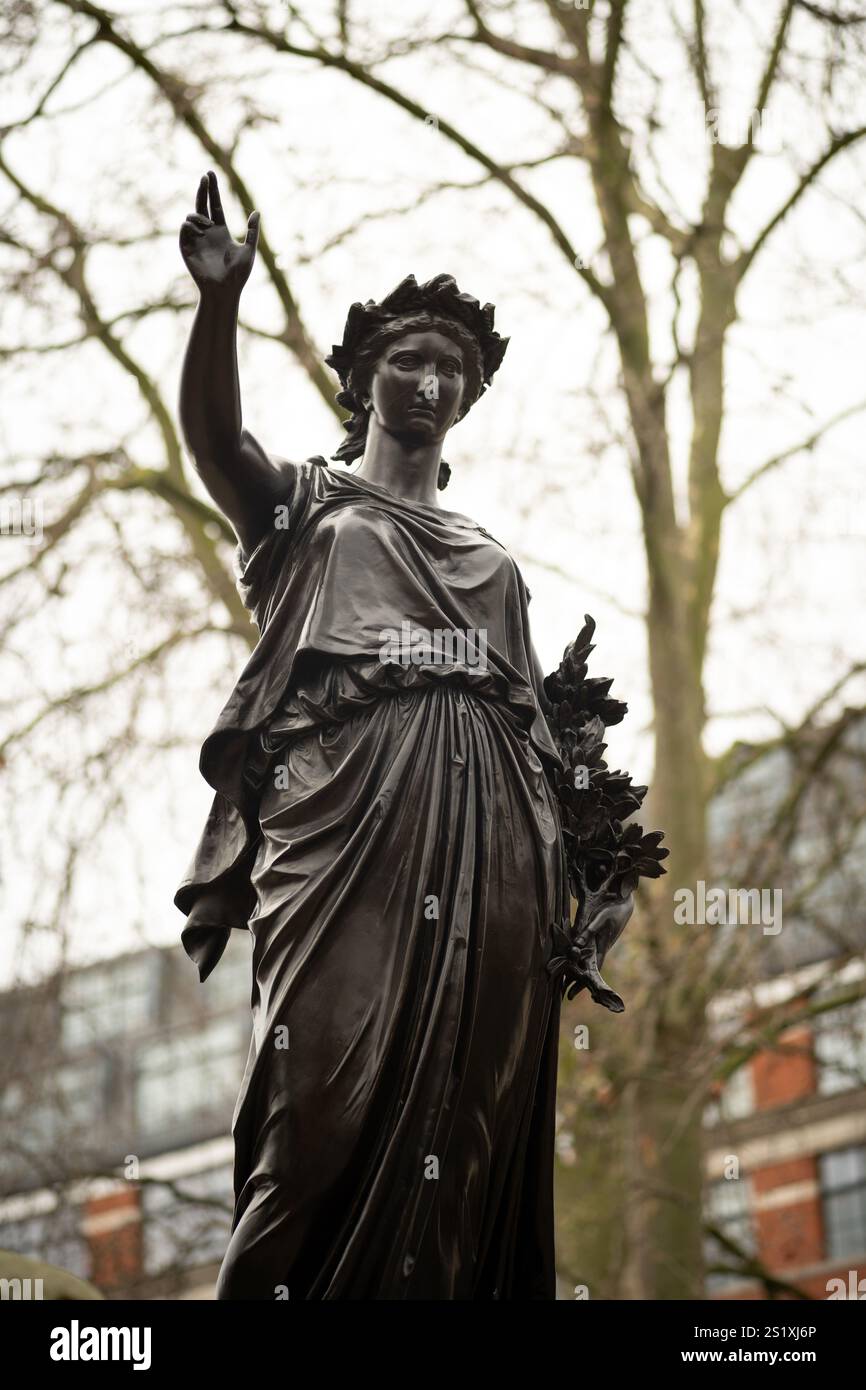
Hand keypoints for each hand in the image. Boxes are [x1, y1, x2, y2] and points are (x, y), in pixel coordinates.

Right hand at [179, 170, 259, 295]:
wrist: (224, 292)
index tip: (211, 174)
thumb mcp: (249, 251)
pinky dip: (191, 225)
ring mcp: (196, 239)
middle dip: (203, 190)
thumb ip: (252, 231)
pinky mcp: (187, 248)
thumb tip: (257, 212)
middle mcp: (207, 232)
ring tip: (207, 223)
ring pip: (191, 216)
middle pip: (201, 205)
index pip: (214, 205)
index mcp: (221, 231)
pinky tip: (201, 230)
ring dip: (199, 214)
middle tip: (205, 176)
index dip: (213, 190)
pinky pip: (184, 229)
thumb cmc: (238, 276)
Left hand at [547, 888, 634, 1010]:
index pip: (591, 970)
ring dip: (577, 972)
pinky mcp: (597, 940)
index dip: (581, 983)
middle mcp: (600, 950)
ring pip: (586, 962)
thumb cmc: (613, 911)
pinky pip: (587, 954)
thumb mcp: (599, 920)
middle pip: (587, 970)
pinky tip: (572, 963)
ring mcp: (599, 946)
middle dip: (578, 982)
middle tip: (566, 995)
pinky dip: (579, 960)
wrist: (623, 904)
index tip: (571, 993)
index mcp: (602, 948)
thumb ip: (588, 932)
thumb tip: (576, 945)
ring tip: (565, 983)